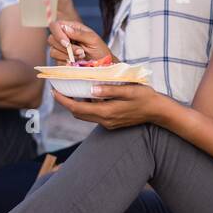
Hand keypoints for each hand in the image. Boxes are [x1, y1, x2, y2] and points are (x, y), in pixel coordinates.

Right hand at [48, 20, 110, 63]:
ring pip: (53, 51)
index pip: (55, 26)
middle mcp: (64, 37)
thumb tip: (65, 28)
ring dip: (67, 56)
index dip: (58, 34)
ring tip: (81, 57)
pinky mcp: (60, 60)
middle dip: (65, 48)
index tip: (67, 43)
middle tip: (80, 52)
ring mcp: (61, 50)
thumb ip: (79, 33)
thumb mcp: (93, 39)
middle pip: (51, 39)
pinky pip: (57, 62)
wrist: (103, 65)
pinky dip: (67, 63)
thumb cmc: (100, 50)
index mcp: (71, 28)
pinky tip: (76, 63)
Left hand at [51, 82, 167, 129]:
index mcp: (107, 112)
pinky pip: (93, 115)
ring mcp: (108, 123)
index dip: (63, 101)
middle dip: (66, 103)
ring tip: (70, 91)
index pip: (77, 109)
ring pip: (85, 115)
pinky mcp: (112, 123)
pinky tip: (87, 96)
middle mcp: (105, 120)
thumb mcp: (128, 90)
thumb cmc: (145, 97)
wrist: (158, 112)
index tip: (54, 91)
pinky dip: (86, 107)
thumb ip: (109, 90)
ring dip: (75, 106)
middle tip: (59, 89)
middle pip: (78, 114)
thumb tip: (91, 89)